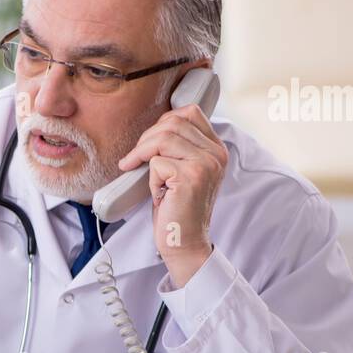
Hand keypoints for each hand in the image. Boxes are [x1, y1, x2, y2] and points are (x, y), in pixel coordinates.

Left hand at [116, 102, 227, 286]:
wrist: (183, 240)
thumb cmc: (177, 207)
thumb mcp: (182, 170)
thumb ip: (178, 147)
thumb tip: (155, 126)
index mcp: (216, 149)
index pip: (190, 112)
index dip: (163, 121)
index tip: (149, 142)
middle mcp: (216, 154)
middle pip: (173, 122)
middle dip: (146, 138)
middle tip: (136, 159)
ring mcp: (206, 164)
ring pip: (162, 138)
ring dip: (143, 154)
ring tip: (140, 171)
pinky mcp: (191, 176)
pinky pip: (156, 162)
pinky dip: (149, 177)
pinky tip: (158, 193)